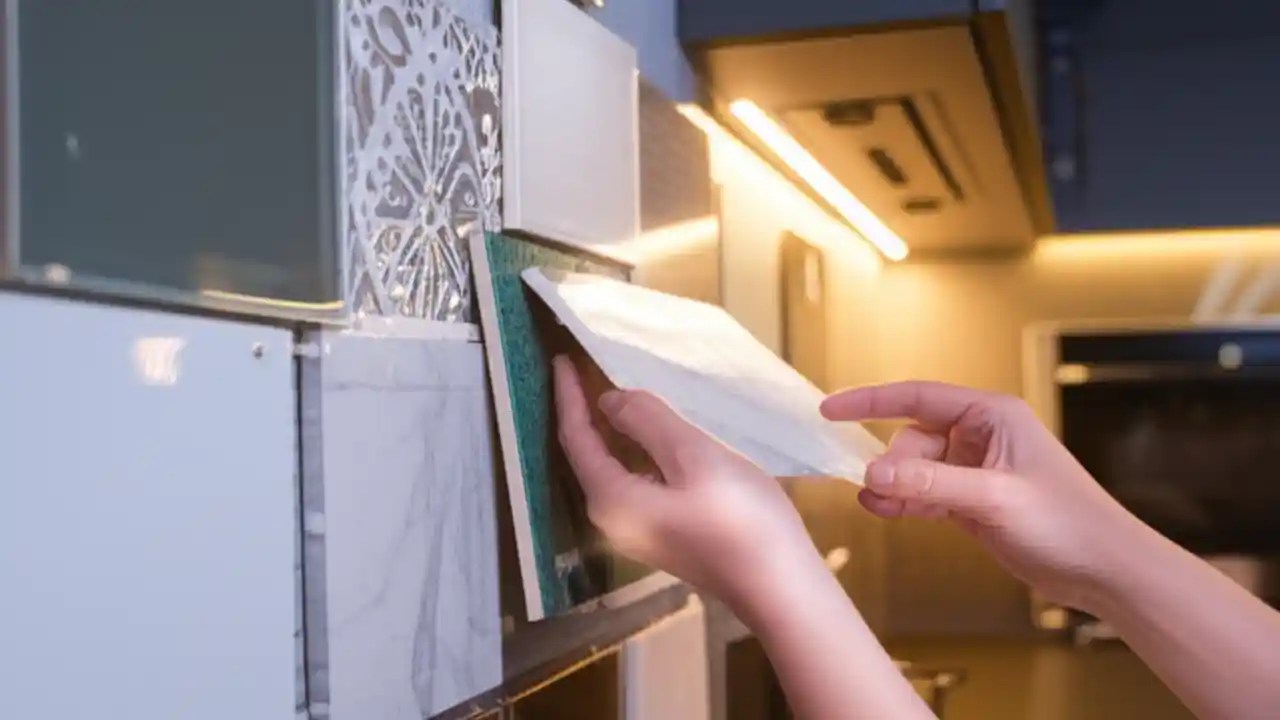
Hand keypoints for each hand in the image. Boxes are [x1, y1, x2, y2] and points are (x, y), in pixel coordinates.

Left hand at [553, 356, 820, 613]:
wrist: (779, 586)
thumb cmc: (739, 517)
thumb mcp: (693, 455)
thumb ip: (646, 421)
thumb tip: (608, 400)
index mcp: (611, 500)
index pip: (576, 438)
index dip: (569, 396)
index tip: (562, 359)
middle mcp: (612, 519)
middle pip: (587, 455)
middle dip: (584, 411)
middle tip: (585, 366)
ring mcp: (637, 531)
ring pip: (611, 469)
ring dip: (610, 430)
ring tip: (613, 388)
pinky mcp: (661, 534)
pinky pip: (632, 482)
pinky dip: (632, 450)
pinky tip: (650, 432)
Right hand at [822, 381, 1144, 610]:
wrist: (1105, 569)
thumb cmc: (1069, 523)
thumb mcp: (994, 498)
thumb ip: (931, 484)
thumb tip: (872, 475)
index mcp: (993, 415)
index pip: (917, 397)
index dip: (870, 401)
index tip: (830, 410)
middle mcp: (982, 435)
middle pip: (912, 437)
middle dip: (890, 463)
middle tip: (876, 491)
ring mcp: (976, 469)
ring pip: (915, 468)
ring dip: (894, 487)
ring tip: (876, 507)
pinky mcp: (972, 500)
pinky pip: (925, 493)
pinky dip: (905, 502)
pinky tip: (886, 513)